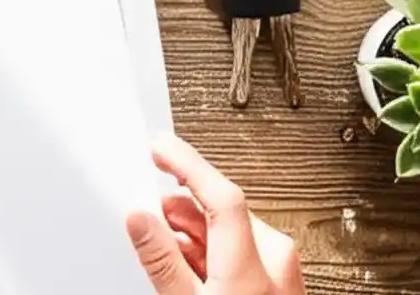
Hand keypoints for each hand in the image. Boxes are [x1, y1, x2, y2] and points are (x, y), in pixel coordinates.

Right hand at [127, 134, 303, 294]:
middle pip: (215, 211)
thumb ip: (162, 261)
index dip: (186, 161)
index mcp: (255, 262)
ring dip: (192, 236)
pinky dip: (209, 252)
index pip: (220, 192)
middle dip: (178, 215)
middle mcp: (276, 256)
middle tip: (148, 227)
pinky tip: (192, 272)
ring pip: (223, 229)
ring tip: (172, 265)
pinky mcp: (278, 275)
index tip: (158, 144)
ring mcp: (281, 266)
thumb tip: (138, 216)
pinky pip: (236, 246)